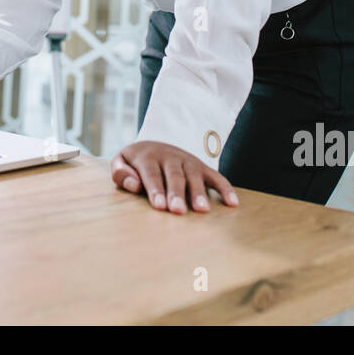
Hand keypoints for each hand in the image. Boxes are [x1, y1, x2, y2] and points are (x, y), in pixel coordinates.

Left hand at [110, 140, 239, 213]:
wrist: (155, 143)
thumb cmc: (135, 162)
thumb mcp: (121, 161)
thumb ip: (121, 172)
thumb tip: (133, 184)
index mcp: (148, 156)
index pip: (152, 174)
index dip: (155, 189)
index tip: (159, 206)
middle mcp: (170, 156)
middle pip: (174, 175)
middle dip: (177, 193)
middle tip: (178, 211)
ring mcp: (188, 160)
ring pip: (194, 176)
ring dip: (199, 192)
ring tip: (202, 210)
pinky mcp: (202, 166)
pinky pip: (216, 176)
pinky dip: (225, 188)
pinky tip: (232, 203)